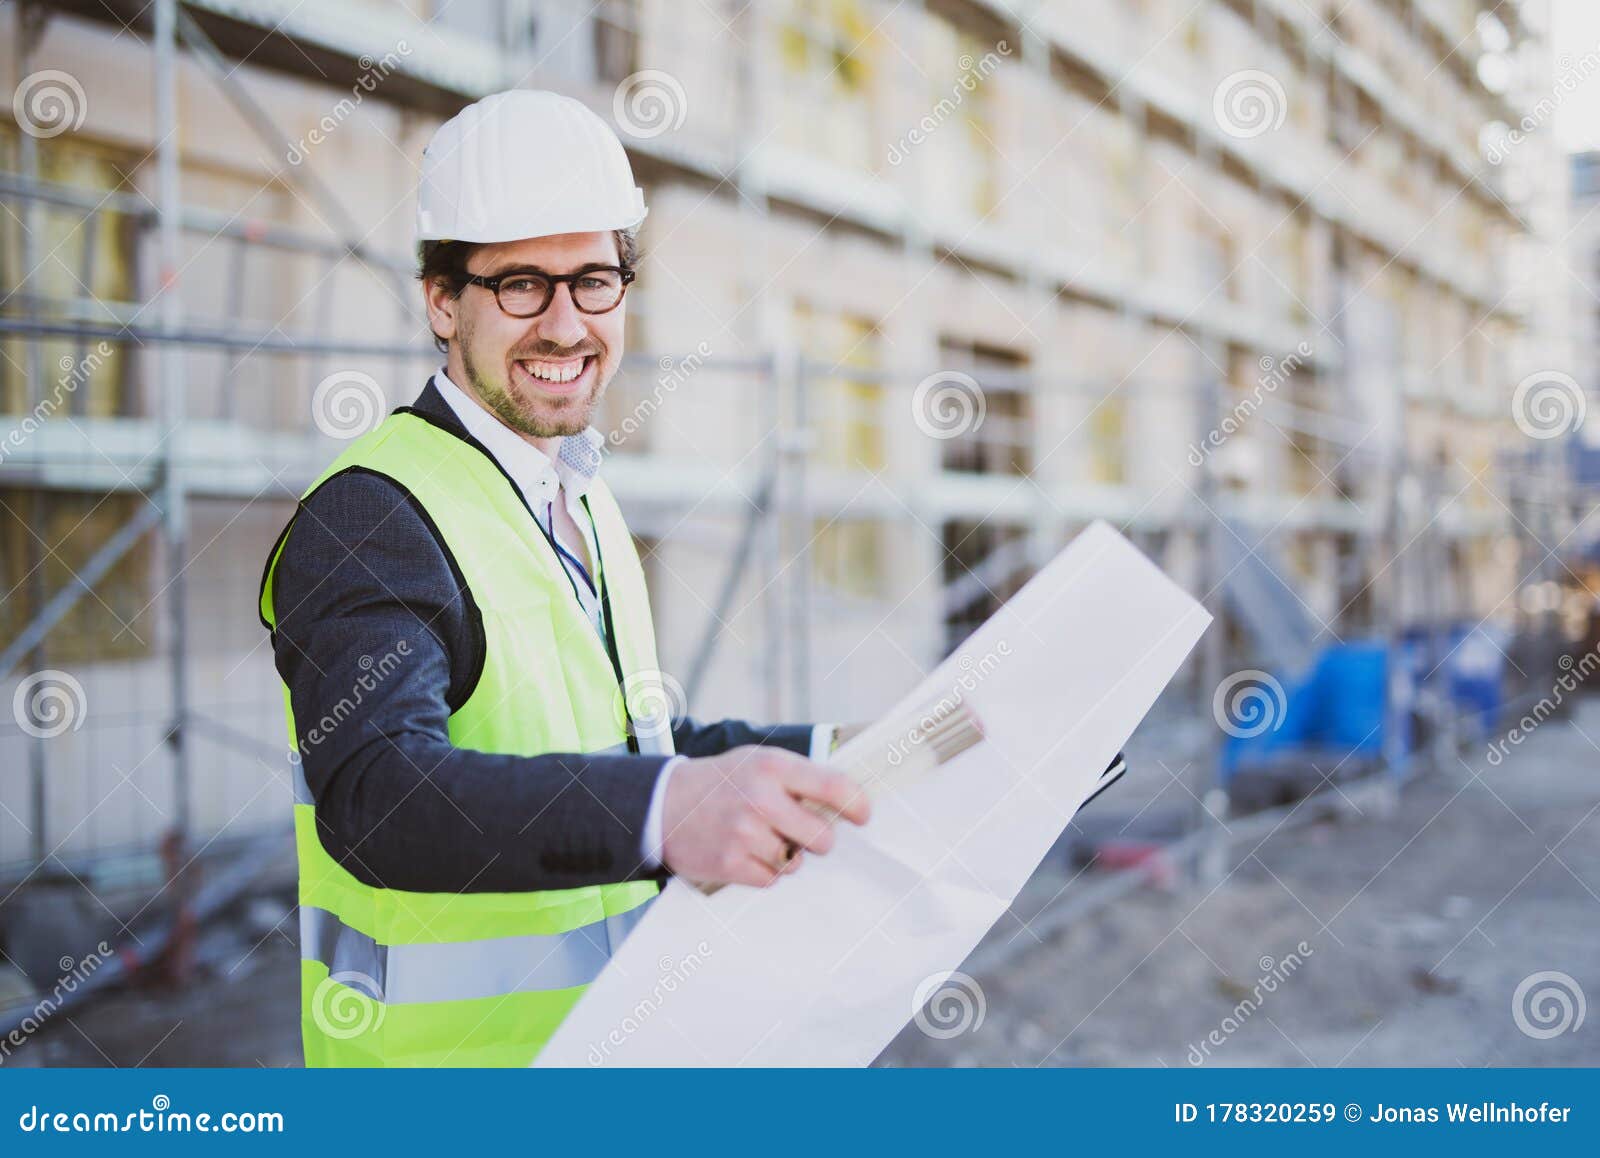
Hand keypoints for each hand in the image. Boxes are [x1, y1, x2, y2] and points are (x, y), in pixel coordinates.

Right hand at [660, 746, 870, 887]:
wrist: (662, 804)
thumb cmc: (721, 783)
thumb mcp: (758, 761)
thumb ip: (799, 778)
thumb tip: (849, 802)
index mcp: (773, 767)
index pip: (834, 787)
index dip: (857, 805)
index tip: (862, 816)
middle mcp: (761, 798)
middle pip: (823, 838)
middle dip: (817, 840)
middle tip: (799, 832)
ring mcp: (744, 833)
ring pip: (796, 863)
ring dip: (786, 856)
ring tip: (759, 837)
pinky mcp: (730, 863)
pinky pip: (771, 879)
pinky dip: (764, 871)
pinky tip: (744, 852)